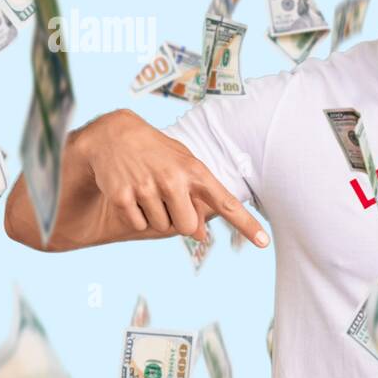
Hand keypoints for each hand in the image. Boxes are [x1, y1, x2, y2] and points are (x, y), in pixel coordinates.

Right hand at [82, 109, 267, 246]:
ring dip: (155, 216)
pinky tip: (132, 192)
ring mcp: (147, 187)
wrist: (113, 134)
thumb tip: (201, 236)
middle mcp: (173, 179)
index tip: (264, 242)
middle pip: (187, 228)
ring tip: (148, 189)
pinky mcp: (122, 196)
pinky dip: (136, 216)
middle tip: (169, 201)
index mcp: (195, 171)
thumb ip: (197, 199)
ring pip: (161, 227)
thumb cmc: (158, 154)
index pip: (226, 203)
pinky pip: (138, 225)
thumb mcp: (183, 168)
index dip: (246, 224)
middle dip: (180, 222)